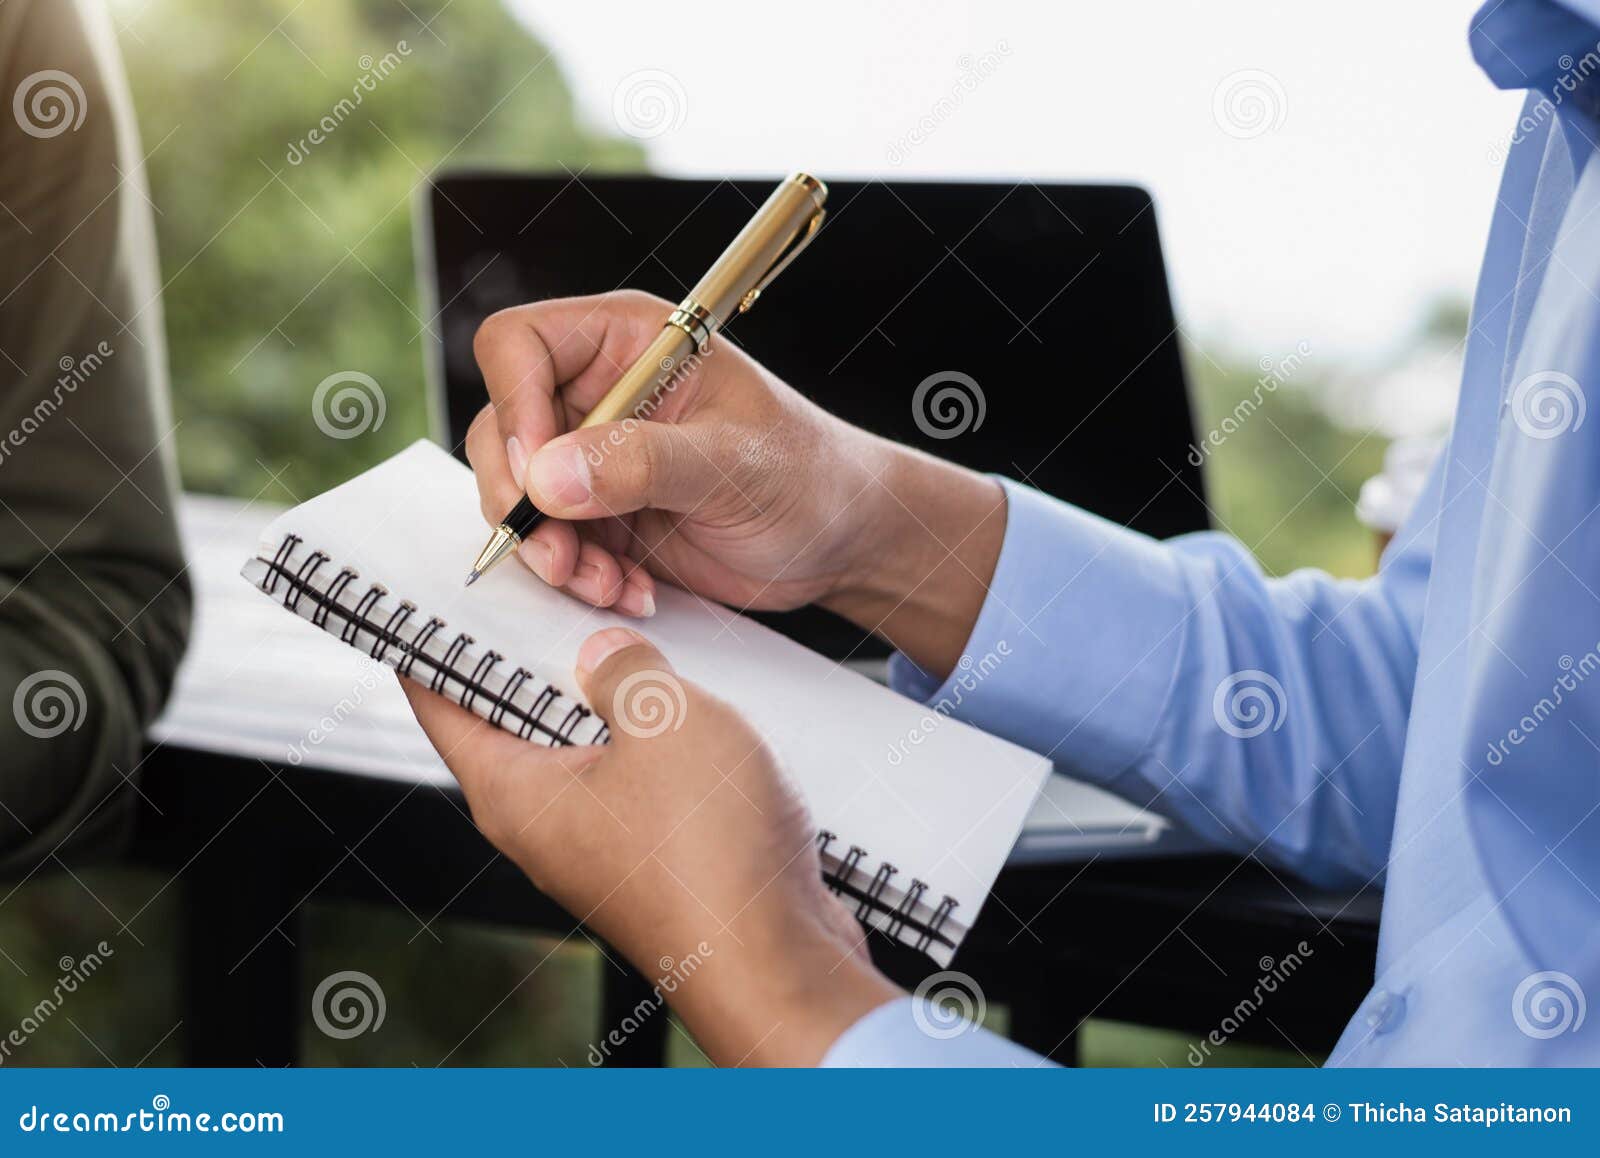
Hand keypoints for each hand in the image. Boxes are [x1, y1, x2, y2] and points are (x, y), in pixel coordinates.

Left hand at [400, 626, 900, 1065]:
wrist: (780, 965)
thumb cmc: (710, 855)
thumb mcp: (665, 721)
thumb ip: (625, 669)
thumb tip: (605, 651)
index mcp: (514, 793)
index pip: (441, 699)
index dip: (439, 636)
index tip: (448, 588)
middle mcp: (543, 828)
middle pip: (514, 721)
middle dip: (538, 656)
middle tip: (566, 595)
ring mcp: (600, 850)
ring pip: (587, 751)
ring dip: (613, 701)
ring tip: (648, 644)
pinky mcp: (655, 866)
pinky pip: (640, 785)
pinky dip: (658, 744)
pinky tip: (699, 712)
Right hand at [469, 290, 881, 615]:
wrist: (839, 539)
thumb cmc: (809, 475)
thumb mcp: (732, 463)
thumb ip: (642, 463)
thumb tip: (547, 476)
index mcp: (631, 343)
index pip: (520, 346)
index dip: (514, 405)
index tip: (538, 475)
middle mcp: (600, 392)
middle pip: (503, 427)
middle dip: (522, 501)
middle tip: (561, 556)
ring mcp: (594, 456)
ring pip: (518, 495)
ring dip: (550, 551)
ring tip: (608, 583)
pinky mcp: (599, 514)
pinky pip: (551, 543)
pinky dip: (577, 576)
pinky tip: (629, 590)